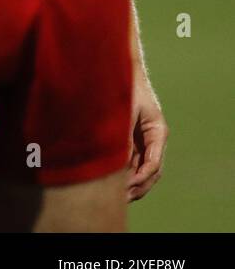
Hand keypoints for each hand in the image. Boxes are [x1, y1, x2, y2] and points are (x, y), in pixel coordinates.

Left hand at [127, 64, 167, 201]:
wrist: (118, 69)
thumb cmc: (123, 87)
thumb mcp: (123, 111)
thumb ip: (123, 137)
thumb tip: (119, 163)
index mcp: (157, 132)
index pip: (154, 163)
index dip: (141, 177)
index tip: (128, 186)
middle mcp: (153, 139)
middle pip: (150, 171)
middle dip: (136, 186)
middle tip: (120, 199)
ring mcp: (143, 140)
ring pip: (140, 169)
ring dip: (129, 183)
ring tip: (115, 197)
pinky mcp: (131, 139)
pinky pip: (130, 161)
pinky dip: (123, 173)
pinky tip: (110, 183)